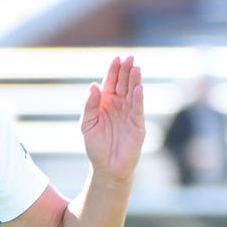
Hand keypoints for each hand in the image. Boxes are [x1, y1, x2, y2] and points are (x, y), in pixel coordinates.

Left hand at [81, 55, 144, 182]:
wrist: (106, 168)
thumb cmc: (95, 147)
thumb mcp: (87, 124)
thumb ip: (89, 106)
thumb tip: (93, 86)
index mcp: (106, 103)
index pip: (111, 82)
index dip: (114, 70)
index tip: (116, 58)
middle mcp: (119, 106)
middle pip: (124, 84)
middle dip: (126, 71)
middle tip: (129, 58)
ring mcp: (129, 114)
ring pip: (133, 93)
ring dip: (135, 81)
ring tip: (136, 68)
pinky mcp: (137, 125)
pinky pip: (138, 109)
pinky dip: (139, 99)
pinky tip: (139, 88)